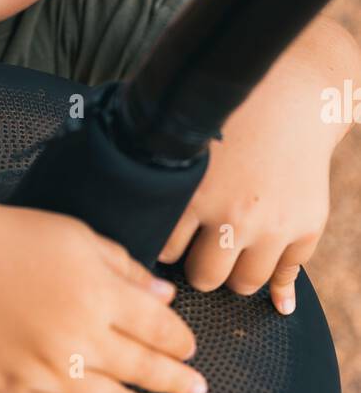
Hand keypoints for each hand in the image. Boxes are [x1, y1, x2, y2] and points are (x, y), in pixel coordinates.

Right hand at [0, 204, 206, 392]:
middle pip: (142, 369)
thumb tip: (166, 297)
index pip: (158, 328)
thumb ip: (126, 269)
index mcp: (100, 295)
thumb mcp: (79, 237)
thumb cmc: (14, 239)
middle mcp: (79, 337)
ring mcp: (44, 370)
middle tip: (196, 392)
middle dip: (176, 382)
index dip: (180, 341)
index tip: (188, 350)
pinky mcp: (11, 392)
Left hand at [157, 55, 337, 313]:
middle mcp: (234, 216)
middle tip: (198, 252)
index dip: (163, 247)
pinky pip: (287, 275)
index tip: (164, 239)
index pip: (164, 251)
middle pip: (205, 277)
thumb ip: (143, 169)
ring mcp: (273, 226)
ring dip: (234, 274)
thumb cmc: (227, 108)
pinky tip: (275, 301)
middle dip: (198, 267)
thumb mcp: (179, 133)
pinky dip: (280, 289)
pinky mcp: (306, 226)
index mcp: (193, 192)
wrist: (295, 90)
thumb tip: (86, 179)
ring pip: (243, 284)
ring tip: (229, 256)